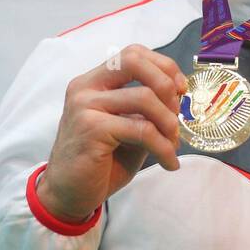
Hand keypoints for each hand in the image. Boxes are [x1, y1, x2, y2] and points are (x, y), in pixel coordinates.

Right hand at [35, 44, 186, 222]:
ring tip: (173, 146)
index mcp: (93, 82)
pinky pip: (142, 129)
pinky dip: (163, 147)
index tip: (180, 89)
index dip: (163, 66)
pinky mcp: (92, 128)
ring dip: (169, 123)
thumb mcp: (128, 128)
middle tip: (177, 112)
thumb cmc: (100, 162)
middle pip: (133, 60)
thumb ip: (147, 109)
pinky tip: (169, 162)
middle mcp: (85, 88)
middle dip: (165, 83)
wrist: (68, 195)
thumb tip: (178, 96)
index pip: (132, 54)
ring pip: (144, 97)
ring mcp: (85, 106)